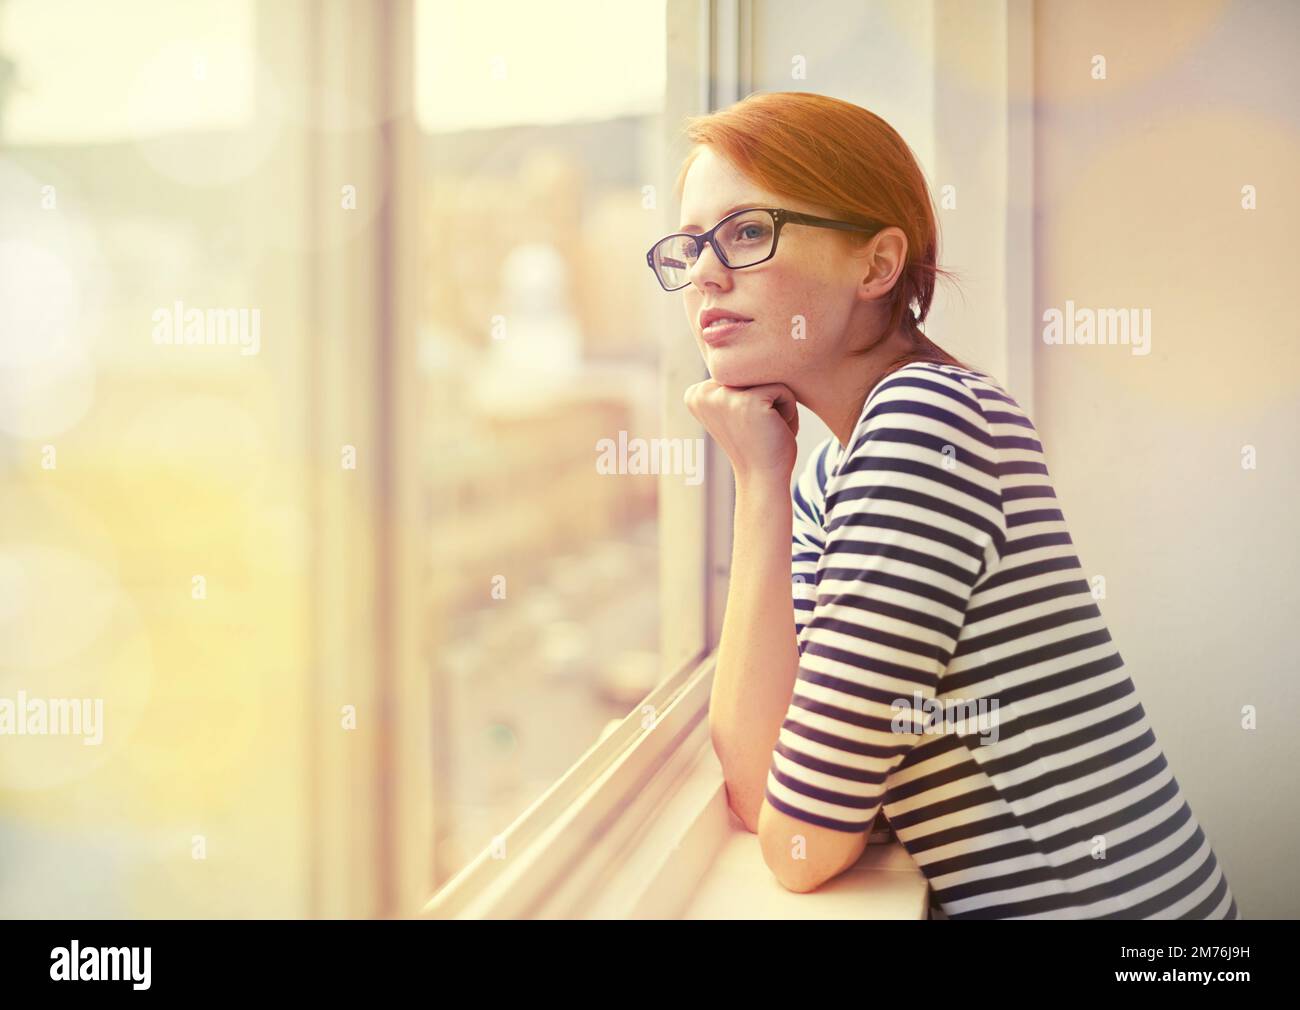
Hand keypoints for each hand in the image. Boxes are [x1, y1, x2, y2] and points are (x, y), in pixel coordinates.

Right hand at [683, 380, 798, 482]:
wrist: (763, 479)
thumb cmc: (756, 445)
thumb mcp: (736, 409)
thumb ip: (735, 384)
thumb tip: (749, 352)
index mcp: (695, 394)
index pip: (740, 373)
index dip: (751, 398)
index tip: (745, 425)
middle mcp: (704, 392)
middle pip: (754, 373)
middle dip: (765, 400)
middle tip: (759, 430)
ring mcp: (725, 396)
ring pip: (769, 380)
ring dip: (778, 406)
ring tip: (767, 430)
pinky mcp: (749, 401)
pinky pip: (784, 390)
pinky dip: (789, 412)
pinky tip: (776, 431)